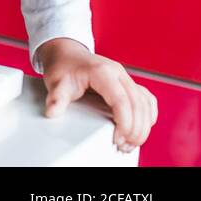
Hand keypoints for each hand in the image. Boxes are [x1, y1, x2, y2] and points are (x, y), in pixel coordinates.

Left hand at [36, 37, 156, 152]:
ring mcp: (125, 78)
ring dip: (143, 126)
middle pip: (138, 104)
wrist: (67, 54)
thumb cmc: (64, 66)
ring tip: (131, 143)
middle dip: (135, 129)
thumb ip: (56, 97)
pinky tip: (142, 128)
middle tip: (125, 146)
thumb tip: (52, 112)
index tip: (118, 138)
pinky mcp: (128, 84)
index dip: (124, 122)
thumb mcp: (56, 81)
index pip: (122, 100)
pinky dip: (148, 115)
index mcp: (103, 72)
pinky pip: (146, 100)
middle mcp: (118, 73)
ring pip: (145, 103)